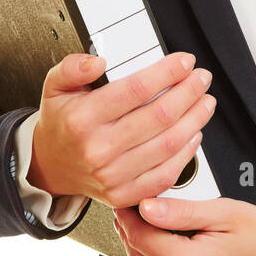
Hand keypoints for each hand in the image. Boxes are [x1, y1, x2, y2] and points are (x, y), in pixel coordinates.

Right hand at [27, 50, 216, 208]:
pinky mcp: (123, 194)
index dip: (167, 73)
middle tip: (201, 78)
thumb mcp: (55, 87)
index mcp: (82, 119)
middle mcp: (98, 149)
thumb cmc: (62, 124)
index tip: (184, 61)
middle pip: (159, 116)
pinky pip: (165, 175)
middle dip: (188, 92)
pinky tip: (195, 134)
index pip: (135, 90)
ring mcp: (112, 176)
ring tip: (205, 102)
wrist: (51, 166)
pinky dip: (187, 154)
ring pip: (168, 145)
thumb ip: (72, 68)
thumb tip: (97, 62)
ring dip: (195, 120)